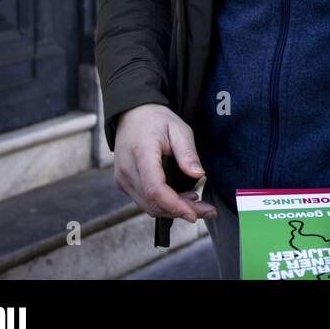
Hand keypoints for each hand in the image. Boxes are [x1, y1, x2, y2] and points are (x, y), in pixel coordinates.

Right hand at [111, 103, 217, 223]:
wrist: (132, 114)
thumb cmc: (157, 120)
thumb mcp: (178, 129)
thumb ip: (187, 152)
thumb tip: (199, 175)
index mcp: (141, 154)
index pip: (155, 189)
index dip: (175, 205)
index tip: (194, 214)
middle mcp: (127, 171)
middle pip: (153, 203)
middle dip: (181, 211)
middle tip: (207, 210)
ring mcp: (122, 179)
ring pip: (149, 206)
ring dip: (174, 210)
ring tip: (198, 204)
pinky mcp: (123, 184)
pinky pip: (144, 201)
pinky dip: (163, 205)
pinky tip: (181, 199)